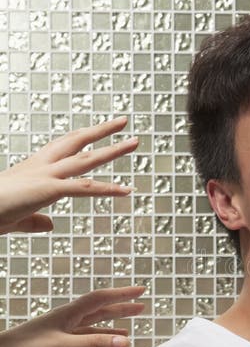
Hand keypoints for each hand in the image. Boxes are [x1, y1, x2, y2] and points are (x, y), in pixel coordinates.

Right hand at [0, 116, 136, 233]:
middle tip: (123, 122)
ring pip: (87, 159)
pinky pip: (85, 187)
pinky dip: (108, 189)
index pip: (63, 147)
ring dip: (113, 150)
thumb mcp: (16, 219)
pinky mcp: (48, 189)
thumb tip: (49, 225)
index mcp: (33, 169)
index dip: (83, 140)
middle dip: (101, 132)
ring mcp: (46, 175)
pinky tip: (127, 191)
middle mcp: (41, 166)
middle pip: (77, 142)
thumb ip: (34, 222)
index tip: (97, 134)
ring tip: (135, 142)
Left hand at [0, 286, 144, 346]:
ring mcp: (59, 338)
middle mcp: (65, 323)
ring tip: (126, 333)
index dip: (122, 294)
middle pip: (99, 313)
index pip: (101, 300)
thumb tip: (125, 341)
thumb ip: (91, 344)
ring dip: (109, 332)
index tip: (141, 290)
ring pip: (91, 332)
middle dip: (120, 310)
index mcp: (67, 316)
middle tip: (141, 307)